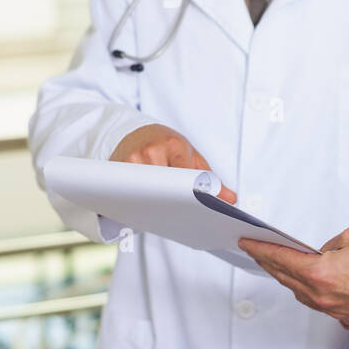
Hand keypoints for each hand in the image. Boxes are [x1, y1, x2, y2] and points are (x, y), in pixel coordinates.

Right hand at [110, 124, 236, 203]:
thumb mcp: (191, 155)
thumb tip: (230, 199)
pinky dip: (140, 200)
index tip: (200, 207)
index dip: (193, 193)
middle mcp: (151, 150)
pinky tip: (148, 208)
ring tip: (167, 213)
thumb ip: (210, 177)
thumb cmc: (166, 145)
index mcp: (173, 144)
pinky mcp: (118, 170)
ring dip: (157, 203)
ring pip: (147, 190)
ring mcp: (133, 160)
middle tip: (184, 216)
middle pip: (165, 184)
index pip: (185, 173)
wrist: (135, 132)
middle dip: (175, 202)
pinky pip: (131, 191)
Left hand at [238, 226, 348, 340]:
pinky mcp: (348, 318)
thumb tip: (321, 253)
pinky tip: (310, 285)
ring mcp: (335, 311)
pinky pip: (321, 305)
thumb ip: (328, 245)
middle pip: (287, 279)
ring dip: (289, 280)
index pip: (281, 260)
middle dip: (270, 263)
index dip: (261, 249)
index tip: (247, 243)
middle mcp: (324, 297)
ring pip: (302, 295)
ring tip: (280, 266)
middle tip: (259, 252)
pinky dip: (311, 293)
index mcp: (321, 274)